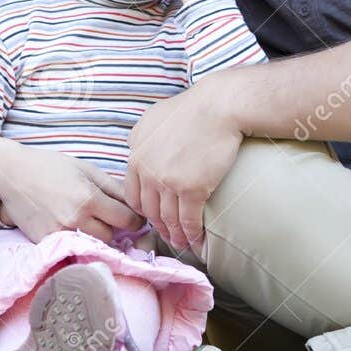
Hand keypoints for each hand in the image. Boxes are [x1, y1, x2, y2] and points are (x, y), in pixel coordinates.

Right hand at [0, 145, 142, 243]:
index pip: (127, 220)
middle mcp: (75, 220)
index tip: (134, 217)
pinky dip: (76, 239)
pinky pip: (72, 247)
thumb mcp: (87, 169)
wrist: (13, 174)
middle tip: (108, 216)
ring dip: (96, 235)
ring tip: (89, 220)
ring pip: (93, 245)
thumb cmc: (51, 167)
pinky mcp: (45, 242)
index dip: (135, 219)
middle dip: (114, 227)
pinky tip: (70, 224)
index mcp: (89, 199)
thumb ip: (114, 187)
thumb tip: (137, 203)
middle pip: (111, 236)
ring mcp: (59, 234)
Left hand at [125, 74, 242, 252]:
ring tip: (183, 244)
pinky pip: (188, 220)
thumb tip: (134, 147)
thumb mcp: (153, 117)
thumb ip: (139, 136)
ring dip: (175, 236)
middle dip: (159, 227)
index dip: (143, 210)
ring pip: (168, 219)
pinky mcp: (192, 189)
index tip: (153, 217)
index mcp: (136, 155)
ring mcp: (168, 182)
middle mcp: (147, 171)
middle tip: (169, 236)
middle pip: (149, 210)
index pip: (132, 194)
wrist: (218, 106)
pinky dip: (192, 234)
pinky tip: (197, 241)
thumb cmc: (191, 108)